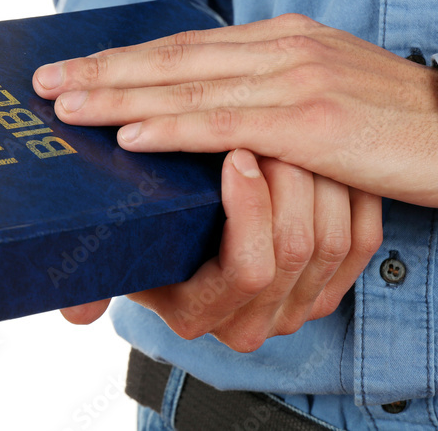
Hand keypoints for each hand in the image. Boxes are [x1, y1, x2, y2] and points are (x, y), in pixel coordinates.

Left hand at [34, 13, 437, 207]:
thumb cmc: (393, 121)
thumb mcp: (324, 91)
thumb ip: (270, 93)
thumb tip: (216, 117)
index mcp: (281, 38)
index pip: (188, 45)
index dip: (127, 57)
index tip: (77, 66)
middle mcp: (281, 47)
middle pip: (174, 57)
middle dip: (104, 70)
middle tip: (45, 80)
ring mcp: (296, 78)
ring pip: (188, 86)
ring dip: (120, 95)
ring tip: (66, 105)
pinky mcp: (312, 120)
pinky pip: (226, 123)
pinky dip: (173, 127)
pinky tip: (130, 134)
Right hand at [60, 149, 382, 351]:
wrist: (203, 244)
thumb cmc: (155, 238)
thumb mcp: (123, 257)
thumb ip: (99, 282)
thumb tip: (75, 313)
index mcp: (205, 313)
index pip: (249, 271)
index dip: (248, 211)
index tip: (235, 154)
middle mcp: (260, 315)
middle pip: (297, 246)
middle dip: (285, 177)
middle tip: (267, 121)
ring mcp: (303, 299)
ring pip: (334, 235)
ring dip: (317, 173)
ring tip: (291, 124)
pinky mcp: (339, 278)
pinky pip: (363, 234)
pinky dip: (348, 188)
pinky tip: (325, 148)